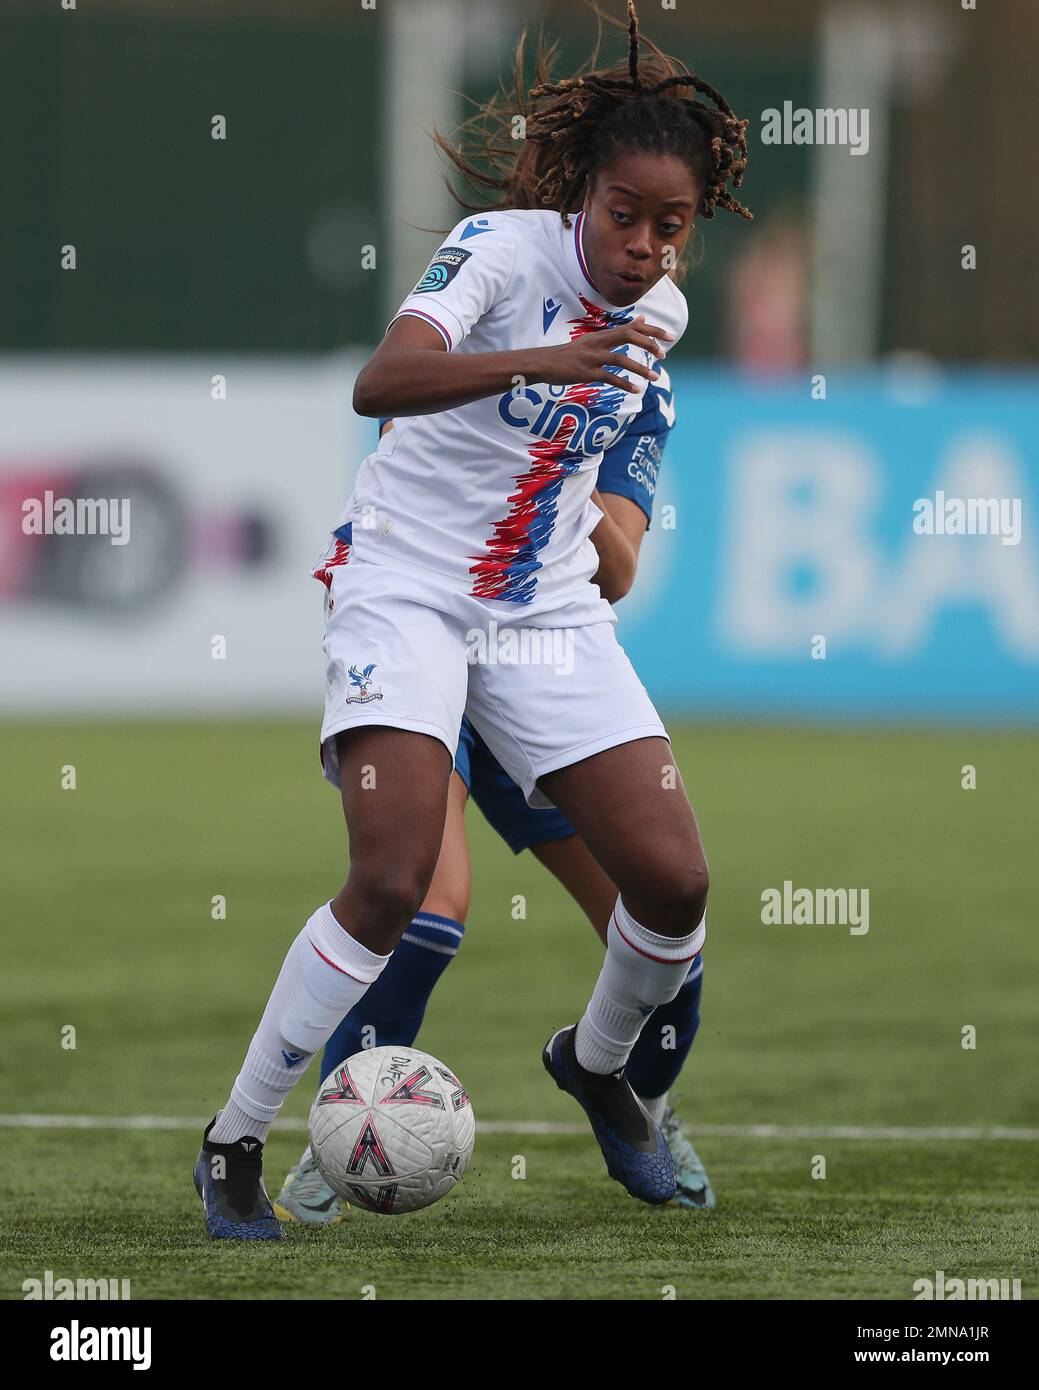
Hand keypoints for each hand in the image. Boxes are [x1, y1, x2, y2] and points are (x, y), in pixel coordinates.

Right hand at [537, 316, 672, 394]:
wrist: (544, 363)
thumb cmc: (571, 353)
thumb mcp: (594, 338)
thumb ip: (618, 330)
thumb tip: (641, 319)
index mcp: (602, 334)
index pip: (632, 327)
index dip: (652, 330)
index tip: (669, 336)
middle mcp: (599, 342)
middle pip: (629, 336)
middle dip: (649, 344)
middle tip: (664, 354)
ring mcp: (592, 357)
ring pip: (621, 359)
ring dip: (640, 369)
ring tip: (655, 378)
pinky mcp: (586, 372)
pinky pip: (609, 378)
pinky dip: (624, 384)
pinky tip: (636, 390)